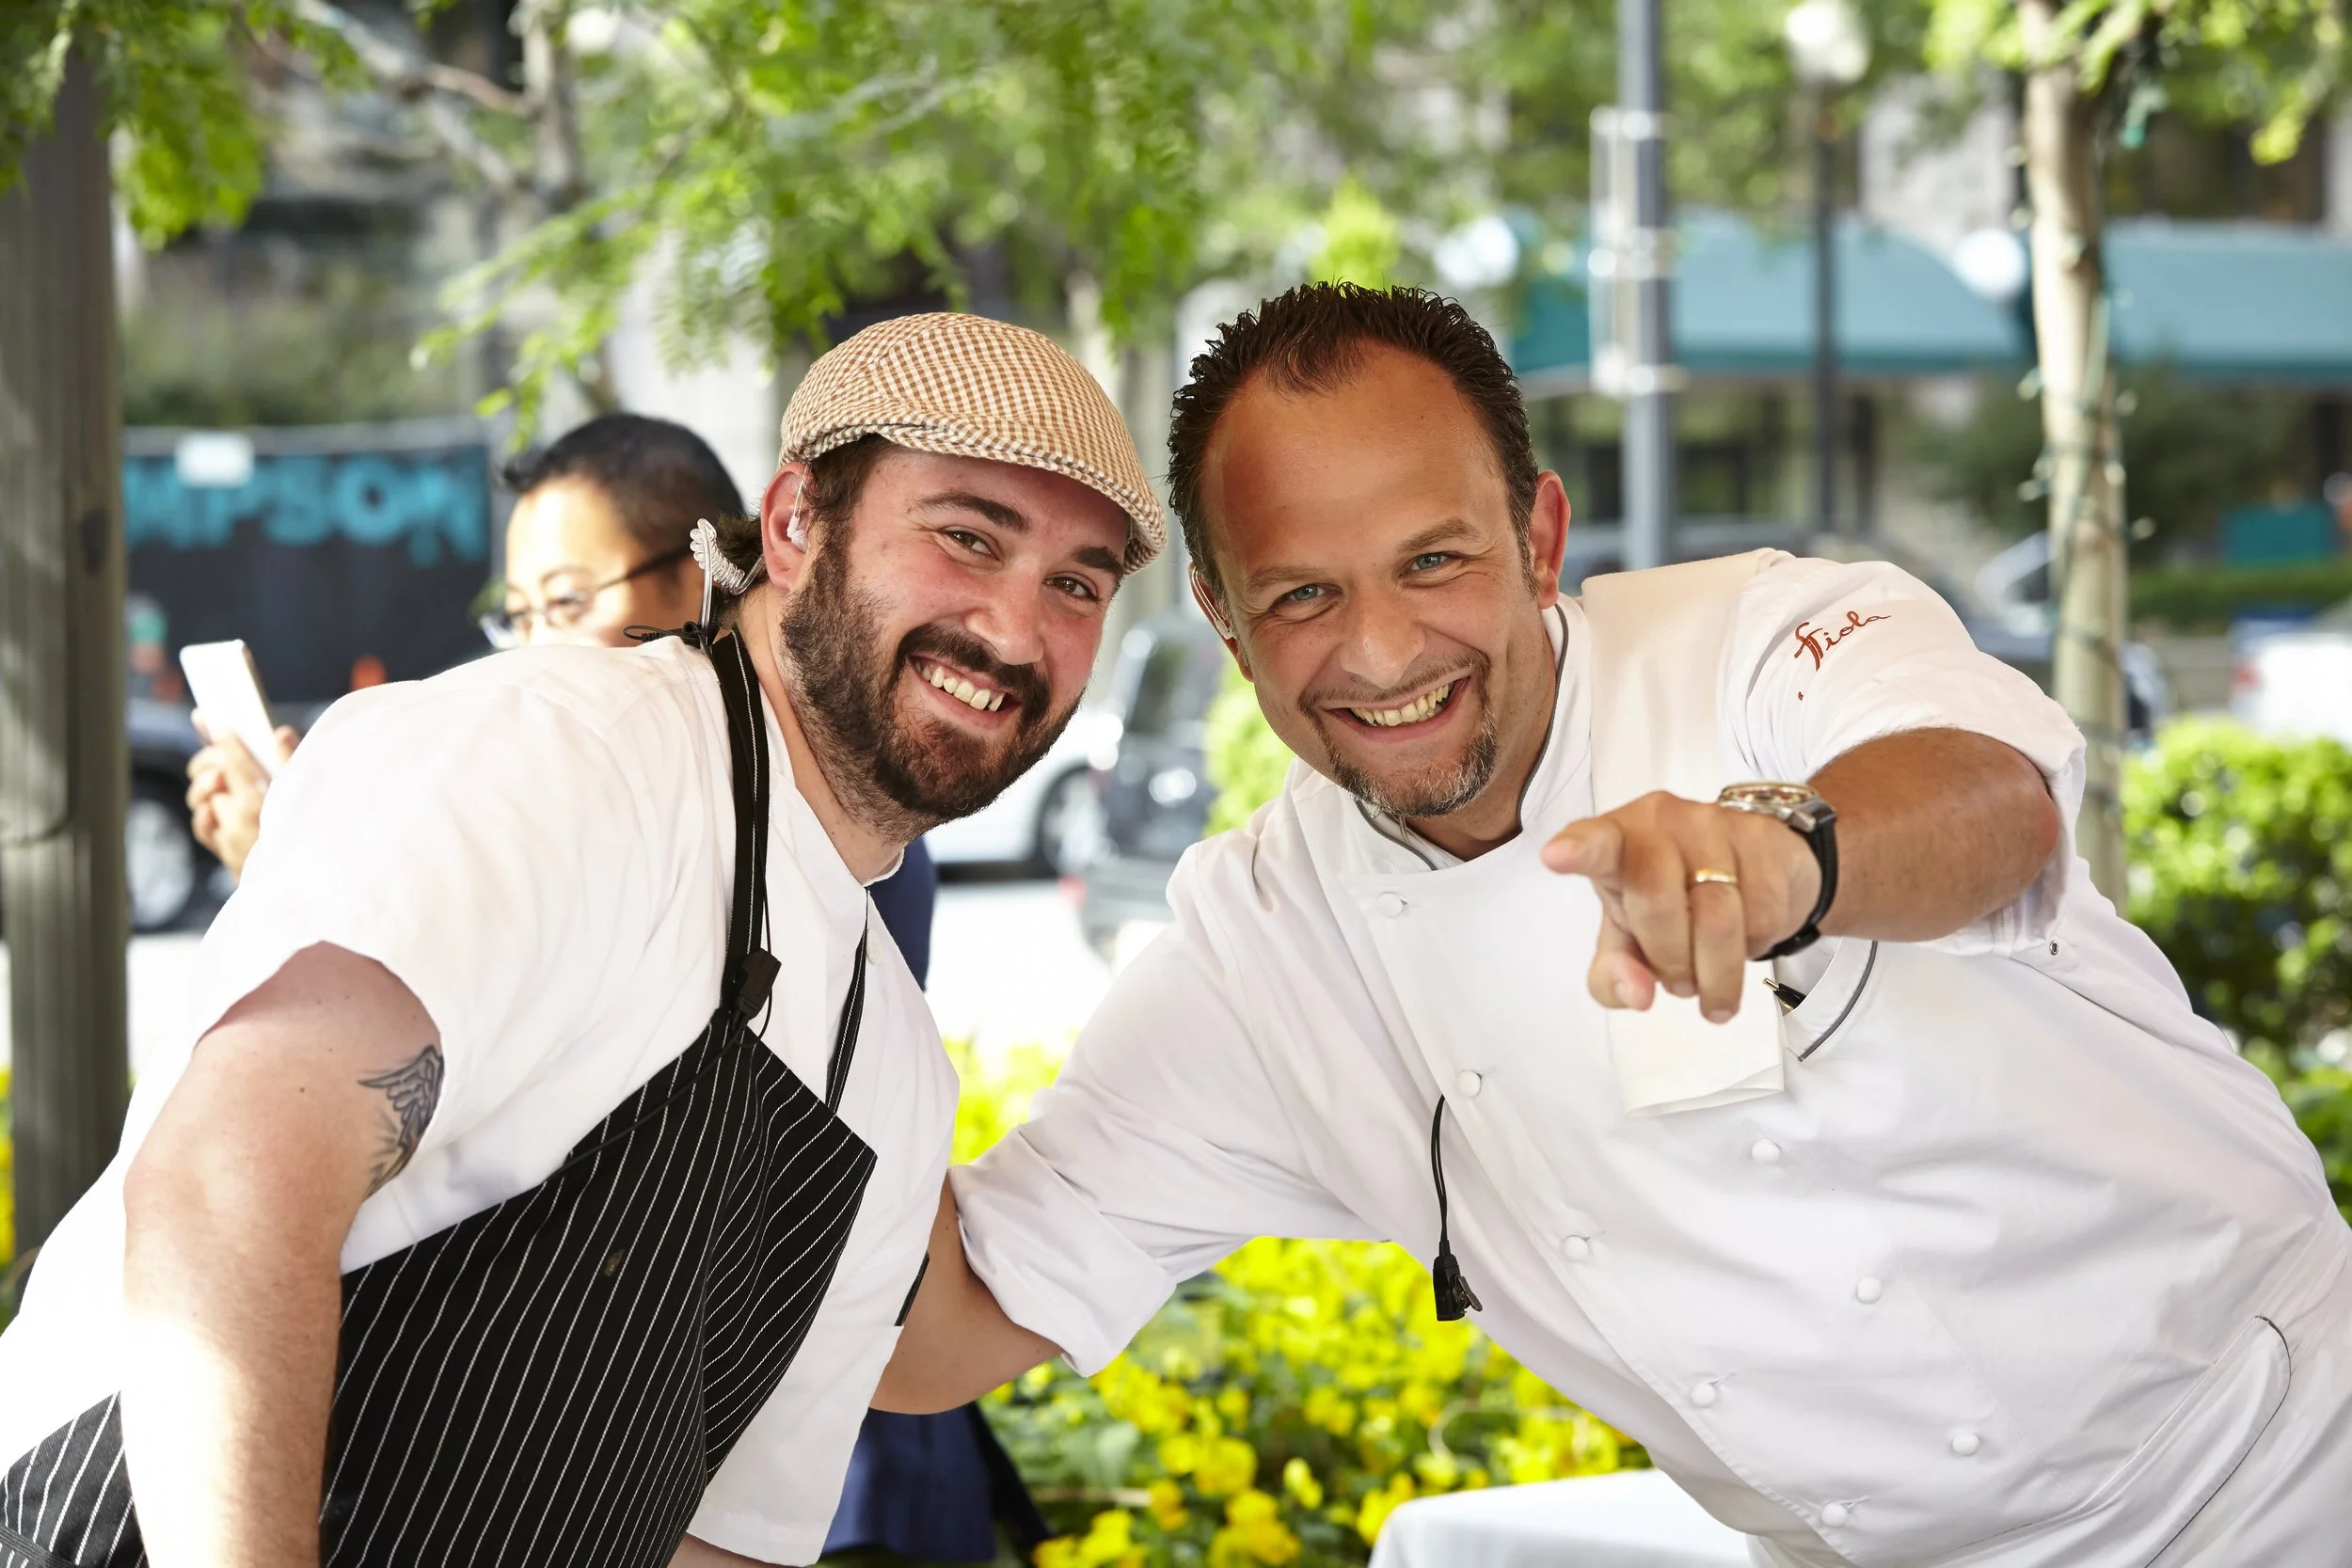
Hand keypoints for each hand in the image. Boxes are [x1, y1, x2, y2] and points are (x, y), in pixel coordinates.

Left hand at [186, 717, 297, 881]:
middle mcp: (238, 823)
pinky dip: (205, 811)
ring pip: (200, 800)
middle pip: (209, 778)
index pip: (233, 762)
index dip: (222, 737)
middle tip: (221, 755)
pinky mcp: (224, 853)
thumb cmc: (314, 846)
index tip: (212, 718)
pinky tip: (219, 806)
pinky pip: (202, 824)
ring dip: (207, 787)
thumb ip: (294, 765)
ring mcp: (227, 839)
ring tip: (223, 782)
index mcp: (261, 806)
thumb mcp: (311, 801)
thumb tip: (280, 734)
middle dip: (210, 761)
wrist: (306, 894)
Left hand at [1542, 791, 1819, 1022]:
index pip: (1595, 843)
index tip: (1555, 857)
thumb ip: (1615, 973)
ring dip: (1716, 971)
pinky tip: (1746, 940)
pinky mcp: (1763, 839)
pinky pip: (1763, 914)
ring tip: (1712, 983)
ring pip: (1718, 917)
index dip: (1578, 851)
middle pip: (1658, 902)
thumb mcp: (1630, 940)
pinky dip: (1754, 947)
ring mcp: (1714, 823)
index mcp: (1614, 841)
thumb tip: (1638, 995)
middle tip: (1680, 984)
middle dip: (1671, 960)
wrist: (1754, 866)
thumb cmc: (1671, 900)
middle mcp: (1659, 822)